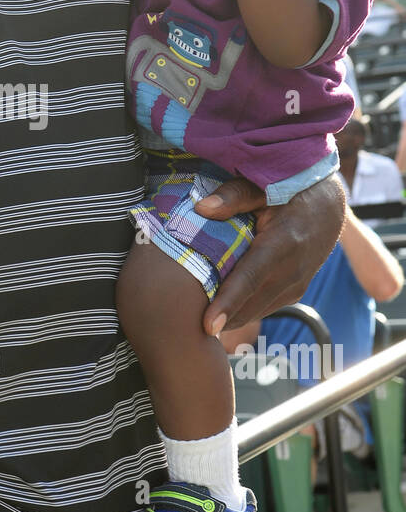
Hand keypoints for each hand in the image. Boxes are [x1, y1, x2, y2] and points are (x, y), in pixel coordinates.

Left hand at [193, 174, 345, 333]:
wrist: (329, 206)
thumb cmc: (290, 191)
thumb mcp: (264, 185)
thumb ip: (233, 196)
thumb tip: (201, 208)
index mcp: (283, 242)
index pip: (251, 278)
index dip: (228, 302)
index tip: (207, 325)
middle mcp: (293, 270)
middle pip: (250, 303)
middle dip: (218, 318)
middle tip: (183, 326)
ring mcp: (296, 285)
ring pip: (255, 312)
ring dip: (227, 318)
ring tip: (193, 319)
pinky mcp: (294, 293)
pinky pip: (262, 308)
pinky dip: (240, 311)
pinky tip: (217, 308)